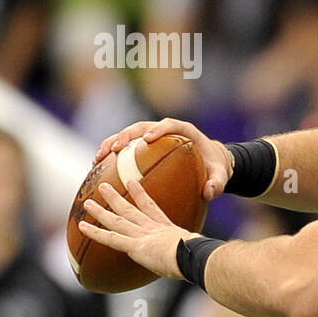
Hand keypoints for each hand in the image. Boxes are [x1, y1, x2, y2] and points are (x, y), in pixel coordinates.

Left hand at [78, 180, 198, 279]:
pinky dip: (95, 232)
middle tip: (103, 187)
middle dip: (116, 198)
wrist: (193, 256)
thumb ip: (190, 248)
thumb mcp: (195, 248)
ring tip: (88, 202)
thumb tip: (198, 254)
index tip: (132, 182)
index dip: (140, 195)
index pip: (150, 208)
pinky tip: (82, 226)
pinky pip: (111, 238)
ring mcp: (142, 236)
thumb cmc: (199, 255)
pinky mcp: (135, 246)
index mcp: (167, 228)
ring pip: (117, 221)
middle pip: (130, 210)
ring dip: (101, 211)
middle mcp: (151, 229)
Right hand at [93, 117, 232, 201]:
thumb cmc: (215, 166)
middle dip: (126, 135)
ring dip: (111, 143)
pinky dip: (111, 154)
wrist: (211, 161)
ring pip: (128, 134)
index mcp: (185, 131)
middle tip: (114, 149)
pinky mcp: (144, 144)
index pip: (170, 125)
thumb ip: (217, 183)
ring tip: (98, 158)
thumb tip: (208, 192)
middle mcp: (165, 129)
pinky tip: (97, 167)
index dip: (158, 129)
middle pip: (142, 126)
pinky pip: (125, 147)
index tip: (148, 139)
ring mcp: (153, 135)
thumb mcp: (220, 176)